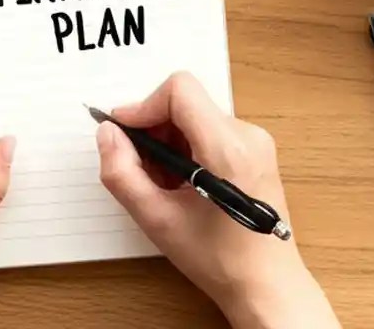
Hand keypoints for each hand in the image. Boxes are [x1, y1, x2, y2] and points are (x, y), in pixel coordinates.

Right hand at [96, 73, 339, 328]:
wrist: (266, 284)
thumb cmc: (220, 259)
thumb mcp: (157, 220)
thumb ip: (122, 173)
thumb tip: (108, 134)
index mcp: (228, 148)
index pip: (179, 90)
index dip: (143, 106)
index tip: (122, 132)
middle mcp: (247, 135)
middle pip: (186, 104)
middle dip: (153, 130)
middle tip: (137, 168)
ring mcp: (255, 142)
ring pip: (195, 117)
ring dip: (168, 142)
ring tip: (160, 184)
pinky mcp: (255, 151)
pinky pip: (210, 131)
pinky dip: (186, 150)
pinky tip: (180, 186)